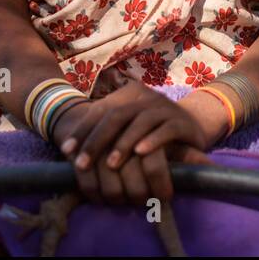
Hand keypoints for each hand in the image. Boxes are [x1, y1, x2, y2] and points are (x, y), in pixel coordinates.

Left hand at [50, 81, 211, 205]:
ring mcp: (166, 108)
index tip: (66, 151)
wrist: (192, 126)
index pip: (100, 110)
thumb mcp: (125, 129)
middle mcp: (147, 97)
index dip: (82, 130)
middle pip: (117, 115)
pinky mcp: (183, 122)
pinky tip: (141, 154)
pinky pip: (167, 129)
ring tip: (110, 164)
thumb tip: (68, 150)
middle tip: (82, 164)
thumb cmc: (150, 132)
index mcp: (129, 94)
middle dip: (97, 140)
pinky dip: (153, 140)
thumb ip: (103, 133)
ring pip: (141, 121)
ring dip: (124, 143)